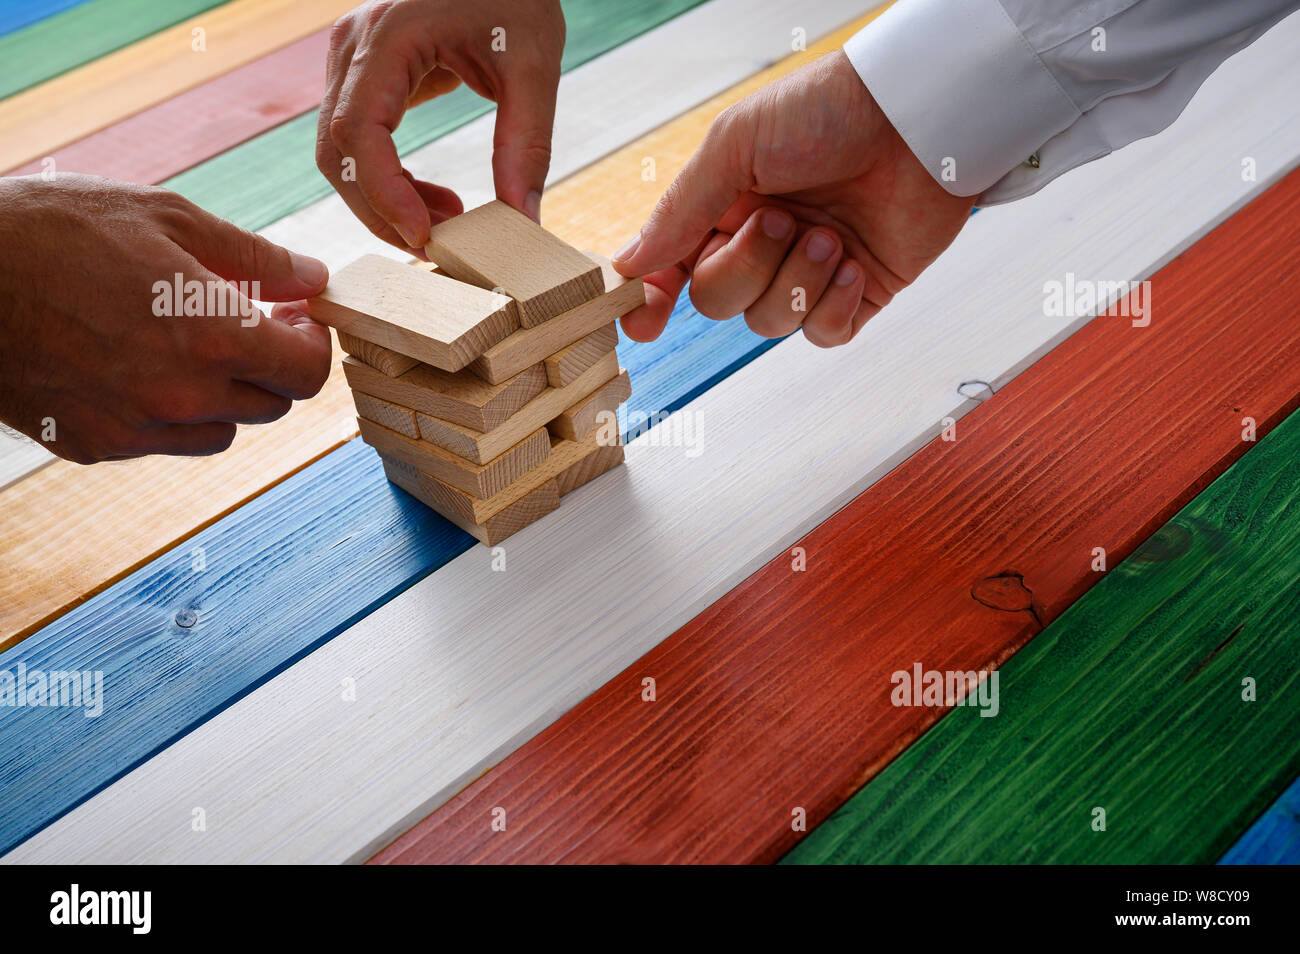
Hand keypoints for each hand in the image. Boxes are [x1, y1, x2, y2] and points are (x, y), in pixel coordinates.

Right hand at [0, 175, 331, 463]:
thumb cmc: (54, 231)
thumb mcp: (167, 218)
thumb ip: (254, 259)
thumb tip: (312, 278)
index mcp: (213, 338)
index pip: (308, 373)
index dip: (312, 344)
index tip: (297, 318)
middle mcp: (182, 396)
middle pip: (273, 404)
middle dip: (272, 363)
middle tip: (250, 320)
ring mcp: (137, 428)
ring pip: (223, 429)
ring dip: (226, 392)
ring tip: (190, 340)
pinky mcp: (95, 445)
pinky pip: (163, 440)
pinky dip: (170, 412)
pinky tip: (140, 364)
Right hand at [317, 0, 565, 250]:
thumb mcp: (534, 64)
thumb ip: (528, 143)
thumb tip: (523, 220)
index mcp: (388, 37)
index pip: (358, 131)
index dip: (384, 193)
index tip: (425, 235)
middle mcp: (353, 47)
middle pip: (337, 151)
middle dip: (379, 210)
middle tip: (435, 247)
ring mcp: (350, 60)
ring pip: (340, 153)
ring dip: (383, 202)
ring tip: (444, 225)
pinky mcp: (363, 75)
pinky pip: (358, 143)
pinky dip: (388, 181)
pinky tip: (434, 201)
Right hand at [612, 51, 974, 347]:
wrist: (915, 118)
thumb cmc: (826, 112)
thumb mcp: (736, 145)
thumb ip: (681, 209)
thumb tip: (629, 264)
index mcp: (722, 208)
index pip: (671, 269)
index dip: (652, 298)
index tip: (645, 318)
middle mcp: (760, 244)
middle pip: (717, 301)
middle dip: (746, 267)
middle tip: (782, 220)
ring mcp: (806, 272)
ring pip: (769, 322)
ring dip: (797, 280)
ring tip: (829, 234)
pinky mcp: (854, 294)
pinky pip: (820, 334)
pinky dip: (832, 306)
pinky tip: (853, 265)